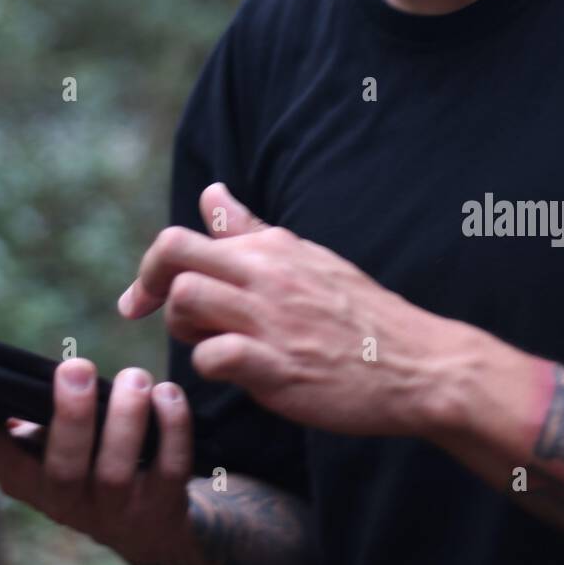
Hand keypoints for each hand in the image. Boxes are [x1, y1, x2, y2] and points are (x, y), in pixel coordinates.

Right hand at [0, 361, 193, 564]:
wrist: (152, 527)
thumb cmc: (91, 464)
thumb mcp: (54, 450)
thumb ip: (30, 419)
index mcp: (32, 482)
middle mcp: (69, 503)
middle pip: (62, 467)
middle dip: (69, 414)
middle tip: (74, 365)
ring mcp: (116, 510)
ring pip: (115, 467)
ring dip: (126, 414)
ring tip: (134, 377)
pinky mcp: (162, 507)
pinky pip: (170, 466)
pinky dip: (173, 425)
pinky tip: (167, 394)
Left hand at [118, 183, 467, 439]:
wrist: (419, 364)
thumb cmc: (360, 315)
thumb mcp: (307, 259)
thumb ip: (252, 230)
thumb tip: (211, 191)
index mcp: (272, 247)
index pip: (184, 236)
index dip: (152, 267)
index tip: (144, 297)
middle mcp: (267, 273)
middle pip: (173, 252)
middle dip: (149, 283)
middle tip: (147, 312)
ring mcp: (271, 319)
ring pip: (186, 300)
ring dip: (181, 327)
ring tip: (206, 342)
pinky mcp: (277, 367)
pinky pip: (212, 357)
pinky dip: (209, 368)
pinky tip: (233, 373)